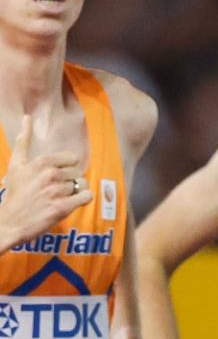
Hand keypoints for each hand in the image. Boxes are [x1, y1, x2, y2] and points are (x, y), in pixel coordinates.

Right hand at [0, 109, 90, 245]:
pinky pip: (87, 197)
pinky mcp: (63, 207)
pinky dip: (82, 200)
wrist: (10, 221)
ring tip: (60, 198)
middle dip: (70, 181)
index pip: (72, 158)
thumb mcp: (16, 164)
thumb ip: (23, 140)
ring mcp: (57, 191)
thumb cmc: (15, 193)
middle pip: (78, 172)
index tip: (55, 176)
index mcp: (41, 162)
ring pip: (83, 185)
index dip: (67, 168)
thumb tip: (27, 117)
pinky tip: (70, 204)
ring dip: (75, 192)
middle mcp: (50, 174)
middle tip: (55, 190)